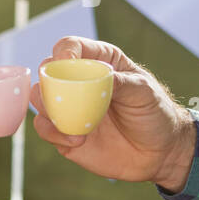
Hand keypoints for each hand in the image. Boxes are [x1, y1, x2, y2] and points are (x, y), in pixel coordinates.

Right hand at [29, 37, 194, 186]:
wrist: (158, 152)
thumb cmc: (154, 113)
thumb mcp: (144, 92)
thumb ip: (120, 82)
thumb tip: (97, 78)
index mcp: (98, 62)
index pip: (71, 47)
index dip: (64, 51)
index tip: (65, 62)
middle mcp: (78, 82)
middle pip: (48, 71)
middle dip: (49, 82)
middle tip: (63, 99)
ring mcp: (69, 107)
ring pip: (40, 99)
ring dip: (47, 109)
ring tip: (70, 123)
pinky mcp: (64, 132)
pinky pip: (45, 128)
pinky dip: (54, 133)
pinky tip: (77, 141)